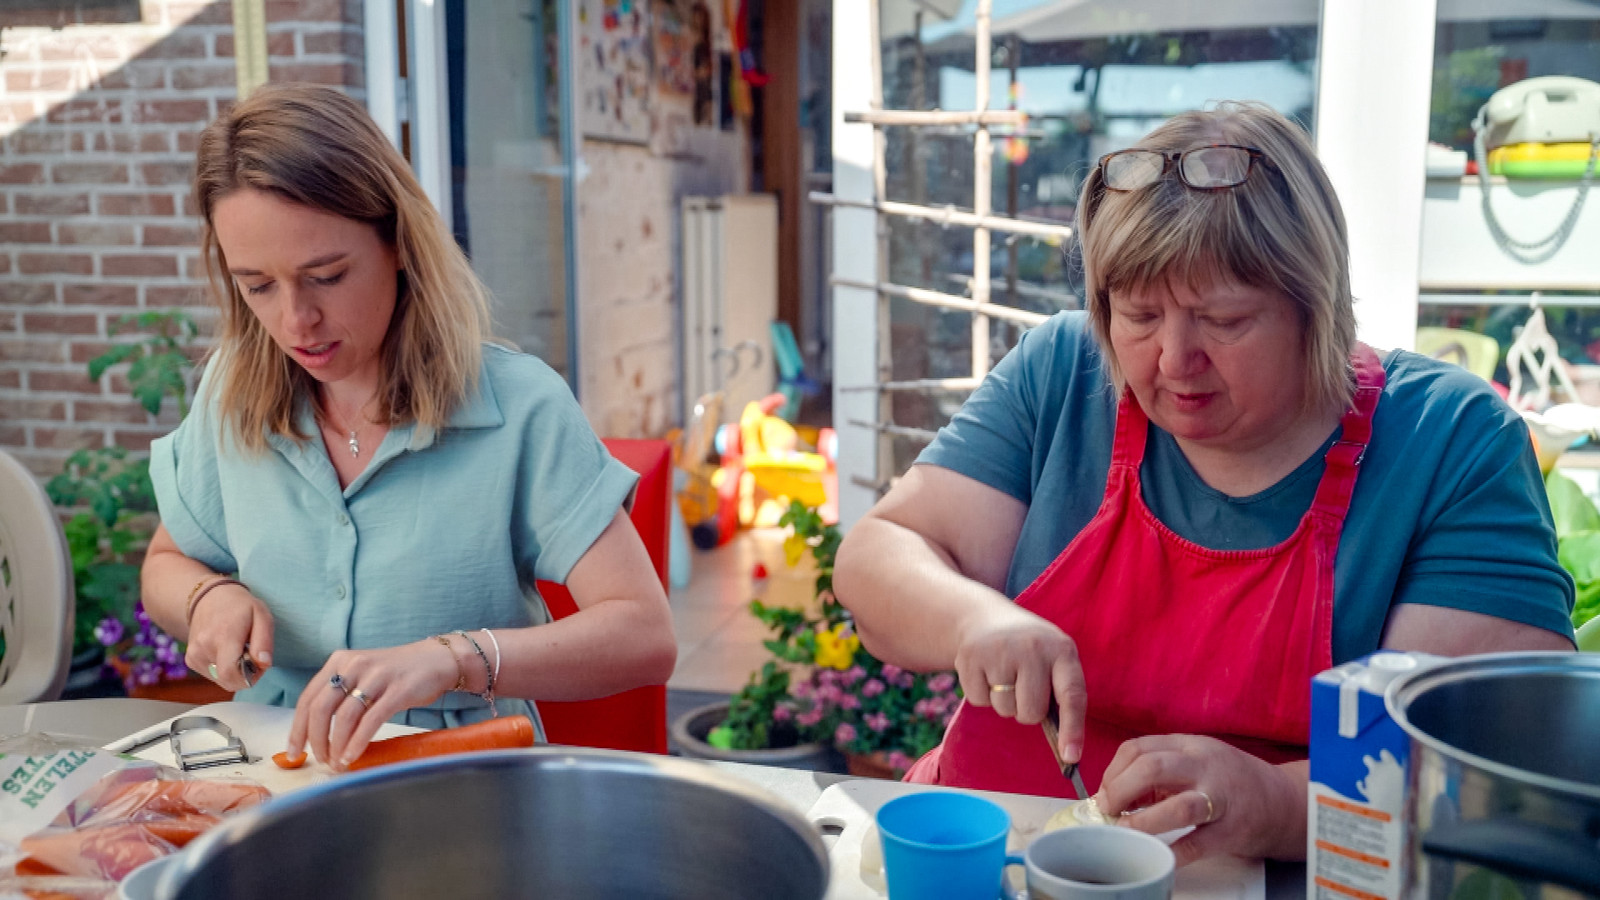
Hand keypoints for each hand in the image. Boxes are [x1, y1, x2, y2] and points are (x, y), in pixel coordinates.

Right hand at [185, 583, 273, 691]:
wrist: (209, 597)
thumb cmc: (240, 607)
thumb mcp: (262, 616)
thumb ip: (264, 642)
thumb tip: (263, 664)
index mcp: (223, 636)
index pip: (230, 674)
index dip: (249, 678)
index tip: (259, 665)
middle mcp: (204, 647)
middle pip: (228, 681)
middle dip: (244, 676)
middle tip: (252, 657)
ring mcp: (194, 654)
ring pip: (221, 680)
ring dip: (234, 672)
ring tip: (238, 650)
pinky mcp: (190, 660)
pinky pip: (212, 675)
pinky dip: (223, 669)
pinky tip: (226, 652)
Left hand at [287, 639, 460, 769]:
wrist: (437, 660)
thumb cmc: (396, 674)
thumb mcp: (362, 675)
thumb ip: (340, 694)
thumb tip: (317, 732)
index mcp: (339, 661)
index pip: (308, 698)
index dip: (298, 728)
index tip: (294, 751)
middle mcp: (354, 665)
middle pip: (321, 708)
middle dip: (316, 740)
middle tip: (321, 760)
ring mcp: (376, 676)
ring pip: (344, 717)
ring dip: (337, 745)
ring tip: (338, 763)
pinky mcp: (398, 690)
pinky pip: (371, 721)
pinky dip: (358, 743)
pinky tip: (353, 756)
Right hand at [952, 604, 1086, 761]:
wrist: (985, 617)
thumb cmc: (1028, 649)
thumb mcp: (1052, 658)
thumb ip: (1060, 692)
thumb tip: (1065, 748)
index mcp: (1061, 650)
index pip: (1072, 695)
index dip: (1073, 729)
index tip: (1070, 757)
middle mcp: (1032, 648)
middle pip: (1031, 712)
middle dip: (1026, 710)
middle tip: (1022, 687)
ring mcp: (1000, 650)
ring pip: (1004, 709)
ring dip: (1003, 702)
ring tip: (1003, 675)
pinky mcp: (971, 656)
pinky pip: (978, 701)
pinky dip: (981, 694)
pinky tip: (985, 672)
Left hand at [1097, 735, 1305, 865]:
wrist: (1284, 801)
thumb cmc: (1229, 781)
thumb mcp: (1196, 761)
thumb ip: (1159, 771)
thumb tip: (1114, 795)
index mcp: (1189, 745)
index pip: (1139, 748)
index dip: (1112, 772)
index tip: (1104, 793)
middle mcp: (1204, 766)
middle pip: (1152, 767)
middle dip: (1120, 790)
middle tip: (1107, 810)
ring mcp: (1221, 798)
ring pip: (1178, 807)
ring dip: (1144, 821)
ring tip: (1124, 831)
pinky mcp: (1233, 831)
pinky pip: (1198, 843)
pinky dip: (1174, 852)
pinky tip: (1157, 857)